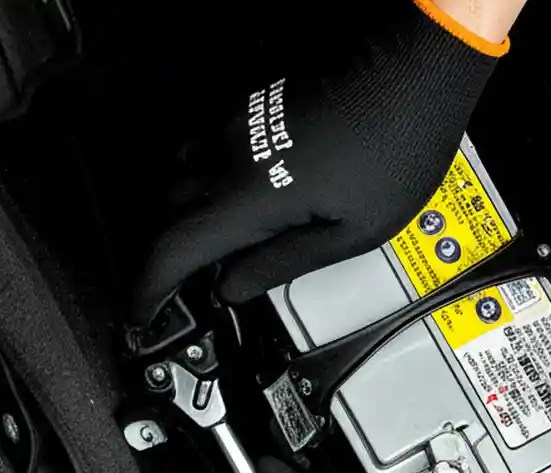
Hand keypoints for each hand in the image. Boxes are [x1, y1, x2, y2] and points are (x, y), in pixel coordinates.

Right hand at [129, 0, 509, 324]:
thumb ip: (283, 264)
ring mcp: (234, 130)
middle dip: (168, 260)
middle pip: (166, 218)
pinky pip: (203, 153)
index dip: (146, 292)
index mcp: (249, 198)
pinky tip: (240, 204)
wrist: (411, 75)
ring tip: (218, 250)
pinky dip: (204, 186)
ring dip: (186, 220)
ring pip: (179, 181)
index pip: (171, 251)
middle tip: (189, 293)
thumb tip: (233, 290)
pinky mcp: (248, 111)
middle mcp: (228, 159)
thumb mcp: (353, 233)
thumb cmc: (396, 150)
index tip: (140, 317)